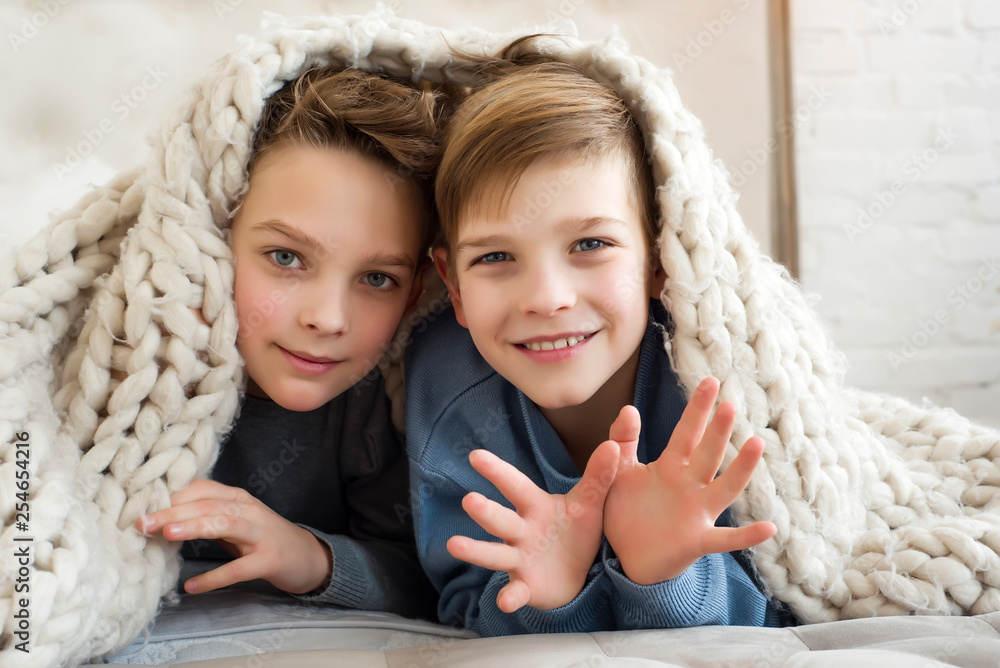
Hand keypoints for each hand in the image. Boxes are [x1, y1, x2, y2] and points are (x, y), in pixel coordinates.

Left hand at [137, 479, 331, 594]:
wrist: (308, 556)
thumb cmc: (264, 538)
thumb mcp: (237, 521)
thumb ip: (207, 517)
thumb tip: (163, 519)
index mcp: (239, 499)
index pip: (203, 489)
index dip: (173, 496)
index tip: (142, 506)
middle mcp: (250, 511)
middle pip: (209, 505)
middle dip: (174, 512)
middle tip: (142, 522)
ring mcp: (262, 535)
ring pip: (225, 524)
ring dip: (194, 527)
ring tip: (167, 535)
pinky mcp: (269, 560)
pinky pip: (239, 568)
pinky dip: (214, 577)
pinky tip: (192, 586)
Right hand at [447, 425, 626, 612]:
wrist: (580, 574)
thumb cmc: (575, 531)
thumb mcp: (589, 503)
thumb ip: (599, 475)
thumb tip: (613, 445)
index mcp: (535, 507)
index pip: (515, 485)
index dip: (497, 471)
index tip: (476, 456)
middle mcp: (521, 531)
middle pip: (501, 520)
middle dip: (485, 511)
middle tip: (469, 500)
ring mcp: (520, 559)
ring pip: (496, 554)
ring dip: (476, 551)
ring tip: (455, 545)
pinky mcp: (526, 586)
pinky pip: (515, 591)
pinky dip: (510, 596)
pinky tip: (504, 601)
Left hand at [603, 377, 775, 584]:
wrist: (624, 556)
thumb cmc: (626, 511)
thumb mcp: (620, 473)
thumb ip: (623, 442)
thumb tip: (629, 407)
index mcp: (670, 467)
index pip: (686, 433)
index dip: (697, 409)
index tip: (711, 382)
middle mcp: (689, 486)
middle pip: (708, 454)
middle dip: (718, 431)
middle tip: (729, 405)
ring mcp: (697, 513)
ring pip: (724, 488)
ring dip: (741, 469)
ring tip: (757, 445)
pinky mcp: (697, 541)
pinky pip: (725, 539)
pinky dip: (746, 536)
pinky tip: (769, 528)